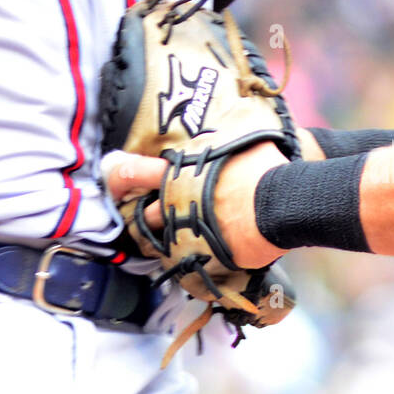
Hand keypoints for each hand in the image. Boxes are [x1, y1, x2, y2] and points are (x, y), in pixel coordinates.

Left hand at [103, 141, 290, 269]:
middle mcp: (177, 202)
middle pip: (145, 215)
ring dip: (163, 245)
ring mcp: (187, 232)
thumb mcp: (241, 143)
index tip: (114, 178)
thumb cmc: (263, 169)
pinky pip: (186, 267)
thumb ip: (226, 143)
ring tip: (174, 244)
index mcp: (181, 172)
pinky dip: (189, 266)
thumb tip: (237, 126)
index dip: (119, 176)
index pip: (136, 171)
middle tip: (142, 222)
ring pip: (160, 244)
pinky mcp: (202, 257)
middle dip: (140, 220)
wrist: (280, 203)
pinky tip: (201, 263)